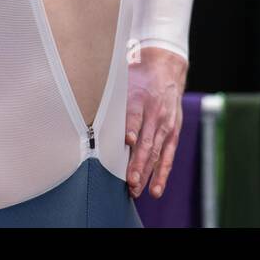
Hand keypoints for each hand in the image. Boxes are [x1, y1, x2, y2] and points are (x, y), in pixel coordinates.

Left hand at [125, 45, 188, 198]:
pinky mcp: (173, 133)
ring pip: (156, 152)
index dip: (132, 129)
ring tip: (137, 189)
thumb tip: (85, 113)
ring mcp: (166, 125)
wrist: (166, 69)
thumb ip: (110, 100)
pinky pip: (168, 157)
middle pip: (147, 140)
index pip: (135, 115)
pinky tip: (155, 189)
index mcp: (140, 98)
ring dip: (147, 172)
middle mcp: (155, 113)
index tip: (128, 141)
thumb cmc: (139, 79)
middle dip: (138, 162)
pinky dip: (162, 174)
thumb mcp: (124, 82)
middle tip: (130, 180)